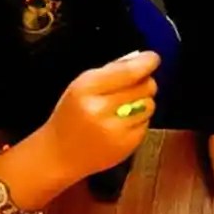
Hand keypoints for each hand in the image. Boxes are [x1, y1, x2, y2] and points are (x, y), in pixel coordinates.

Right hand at [36, 51, 160, 179]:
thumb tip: (140, 58)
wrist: (60, 155)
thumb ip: (110, 71)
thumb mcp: (80, 86)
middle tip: (136, 84)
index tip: (153, 58)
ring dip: (143, 102)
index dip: (146, 63)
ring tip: (125, 107)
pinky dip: (139, 120)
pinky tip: (122, 123)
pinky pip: (146, 123)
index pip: (127, 72)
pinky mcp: (127, 145)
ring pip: (149, 105)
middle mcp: (101, 109)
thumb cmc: (71, 116)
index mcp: (86, 89)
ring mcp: (116, 130)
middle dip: (145, 82)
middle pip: (144, 87)